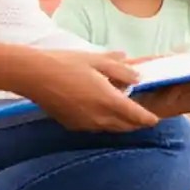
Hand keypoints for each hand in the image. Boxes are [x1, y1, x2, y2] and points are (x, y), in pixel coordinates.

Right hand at [16, 50, 159, 132]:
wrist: (33, 76)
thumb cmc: (66, 64)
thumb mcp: (97, 60)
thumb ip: (120, 69)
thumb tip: (137, 77)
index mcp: (109, 100)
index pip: (136, 116)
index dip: (148, 119)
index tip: (155, 119)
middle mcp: (99, 117)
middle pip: (125, 126)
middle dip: (136, 123)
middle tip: (142, 117)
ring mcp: (85, 124)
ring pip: (111, 129)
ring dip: (121, 124)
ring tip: (124, 113)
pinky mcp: (72, 125)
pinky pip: (95, 127)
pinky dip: (104, 123)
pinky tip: (101, 111)